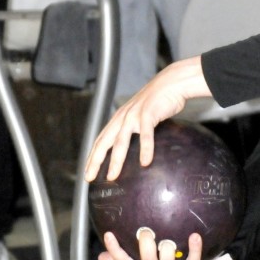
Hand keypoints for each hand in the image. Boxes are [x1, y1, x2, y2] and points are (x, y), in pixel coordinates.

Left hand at [85, 56, 211, 181]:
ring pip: (121, 140)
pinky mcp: (148, 114)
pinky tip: (145, 162)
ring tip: (112, 176)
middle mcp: (122, 117)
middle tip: (89, 177)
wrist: (171, 82)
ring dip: (116, 160)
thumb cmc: (158, 101)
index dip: (93, 156)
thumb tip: (136, 149)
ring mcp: (134, 115)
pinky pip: (146, 134)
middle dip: (95, 160)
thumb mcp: (141, 115)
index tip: (88, 173)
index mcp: (119, 118)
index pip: (100, 140)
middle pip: (104, 141)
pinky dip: (145, 148)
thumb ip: (135, 129)